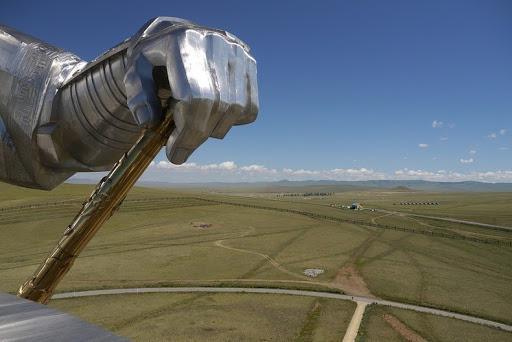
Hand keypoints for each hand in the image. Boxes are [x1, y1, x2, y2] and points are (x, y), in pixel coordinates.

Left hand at [123, 18, 258, 163]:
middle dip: (197, 136)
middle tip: (181, 149)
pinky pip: (250, 108)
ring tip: (193, 124)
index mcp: (183, 42)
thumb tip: (149, 122)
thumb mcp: (134, 71)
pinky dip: (232, 120)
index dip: (187, 133)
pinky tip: (212, 112)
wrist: (176, 32)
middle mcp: (216, 43)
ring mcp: (237, 52)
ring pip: (235, 110)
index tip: (175, 154)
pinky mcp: (249, 62)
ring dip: (213, 129)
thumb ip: (138, 96)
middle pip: (217, 106)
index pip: (196, 98)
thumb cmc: (153, 56)